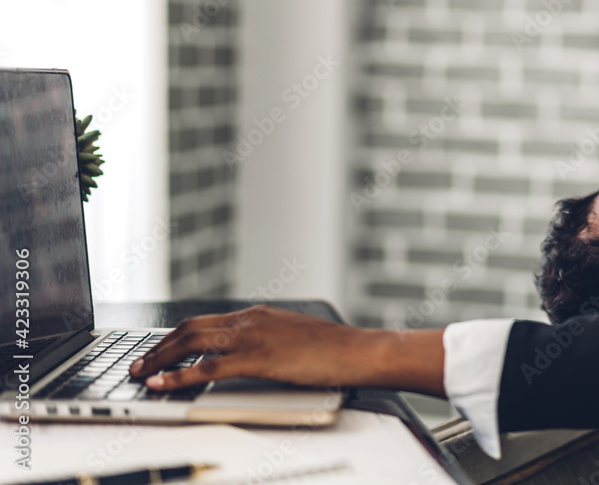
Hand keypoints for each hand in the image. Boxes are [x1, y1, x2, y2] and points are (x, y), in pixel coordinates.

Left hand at [127, 304, 446, 395]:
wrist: (358, 351)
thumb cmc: (333, 350)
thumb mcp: (293, 339)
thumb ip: (267, 341)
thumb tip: (248, 355)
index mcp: (258, 315)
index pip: (205, 322)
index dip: (175, 336)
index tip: (158, 350)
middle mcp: (250, 320)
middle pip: (190, 328)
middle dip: (160, 346)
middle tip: (139, 363)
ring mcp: (252, 337)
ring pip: (192, 342)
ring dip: (160, 358)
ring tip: (140, 373)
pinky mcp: (257, 358)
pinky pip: (207, 367)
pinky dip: (178, 375)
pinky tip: (162, 383)